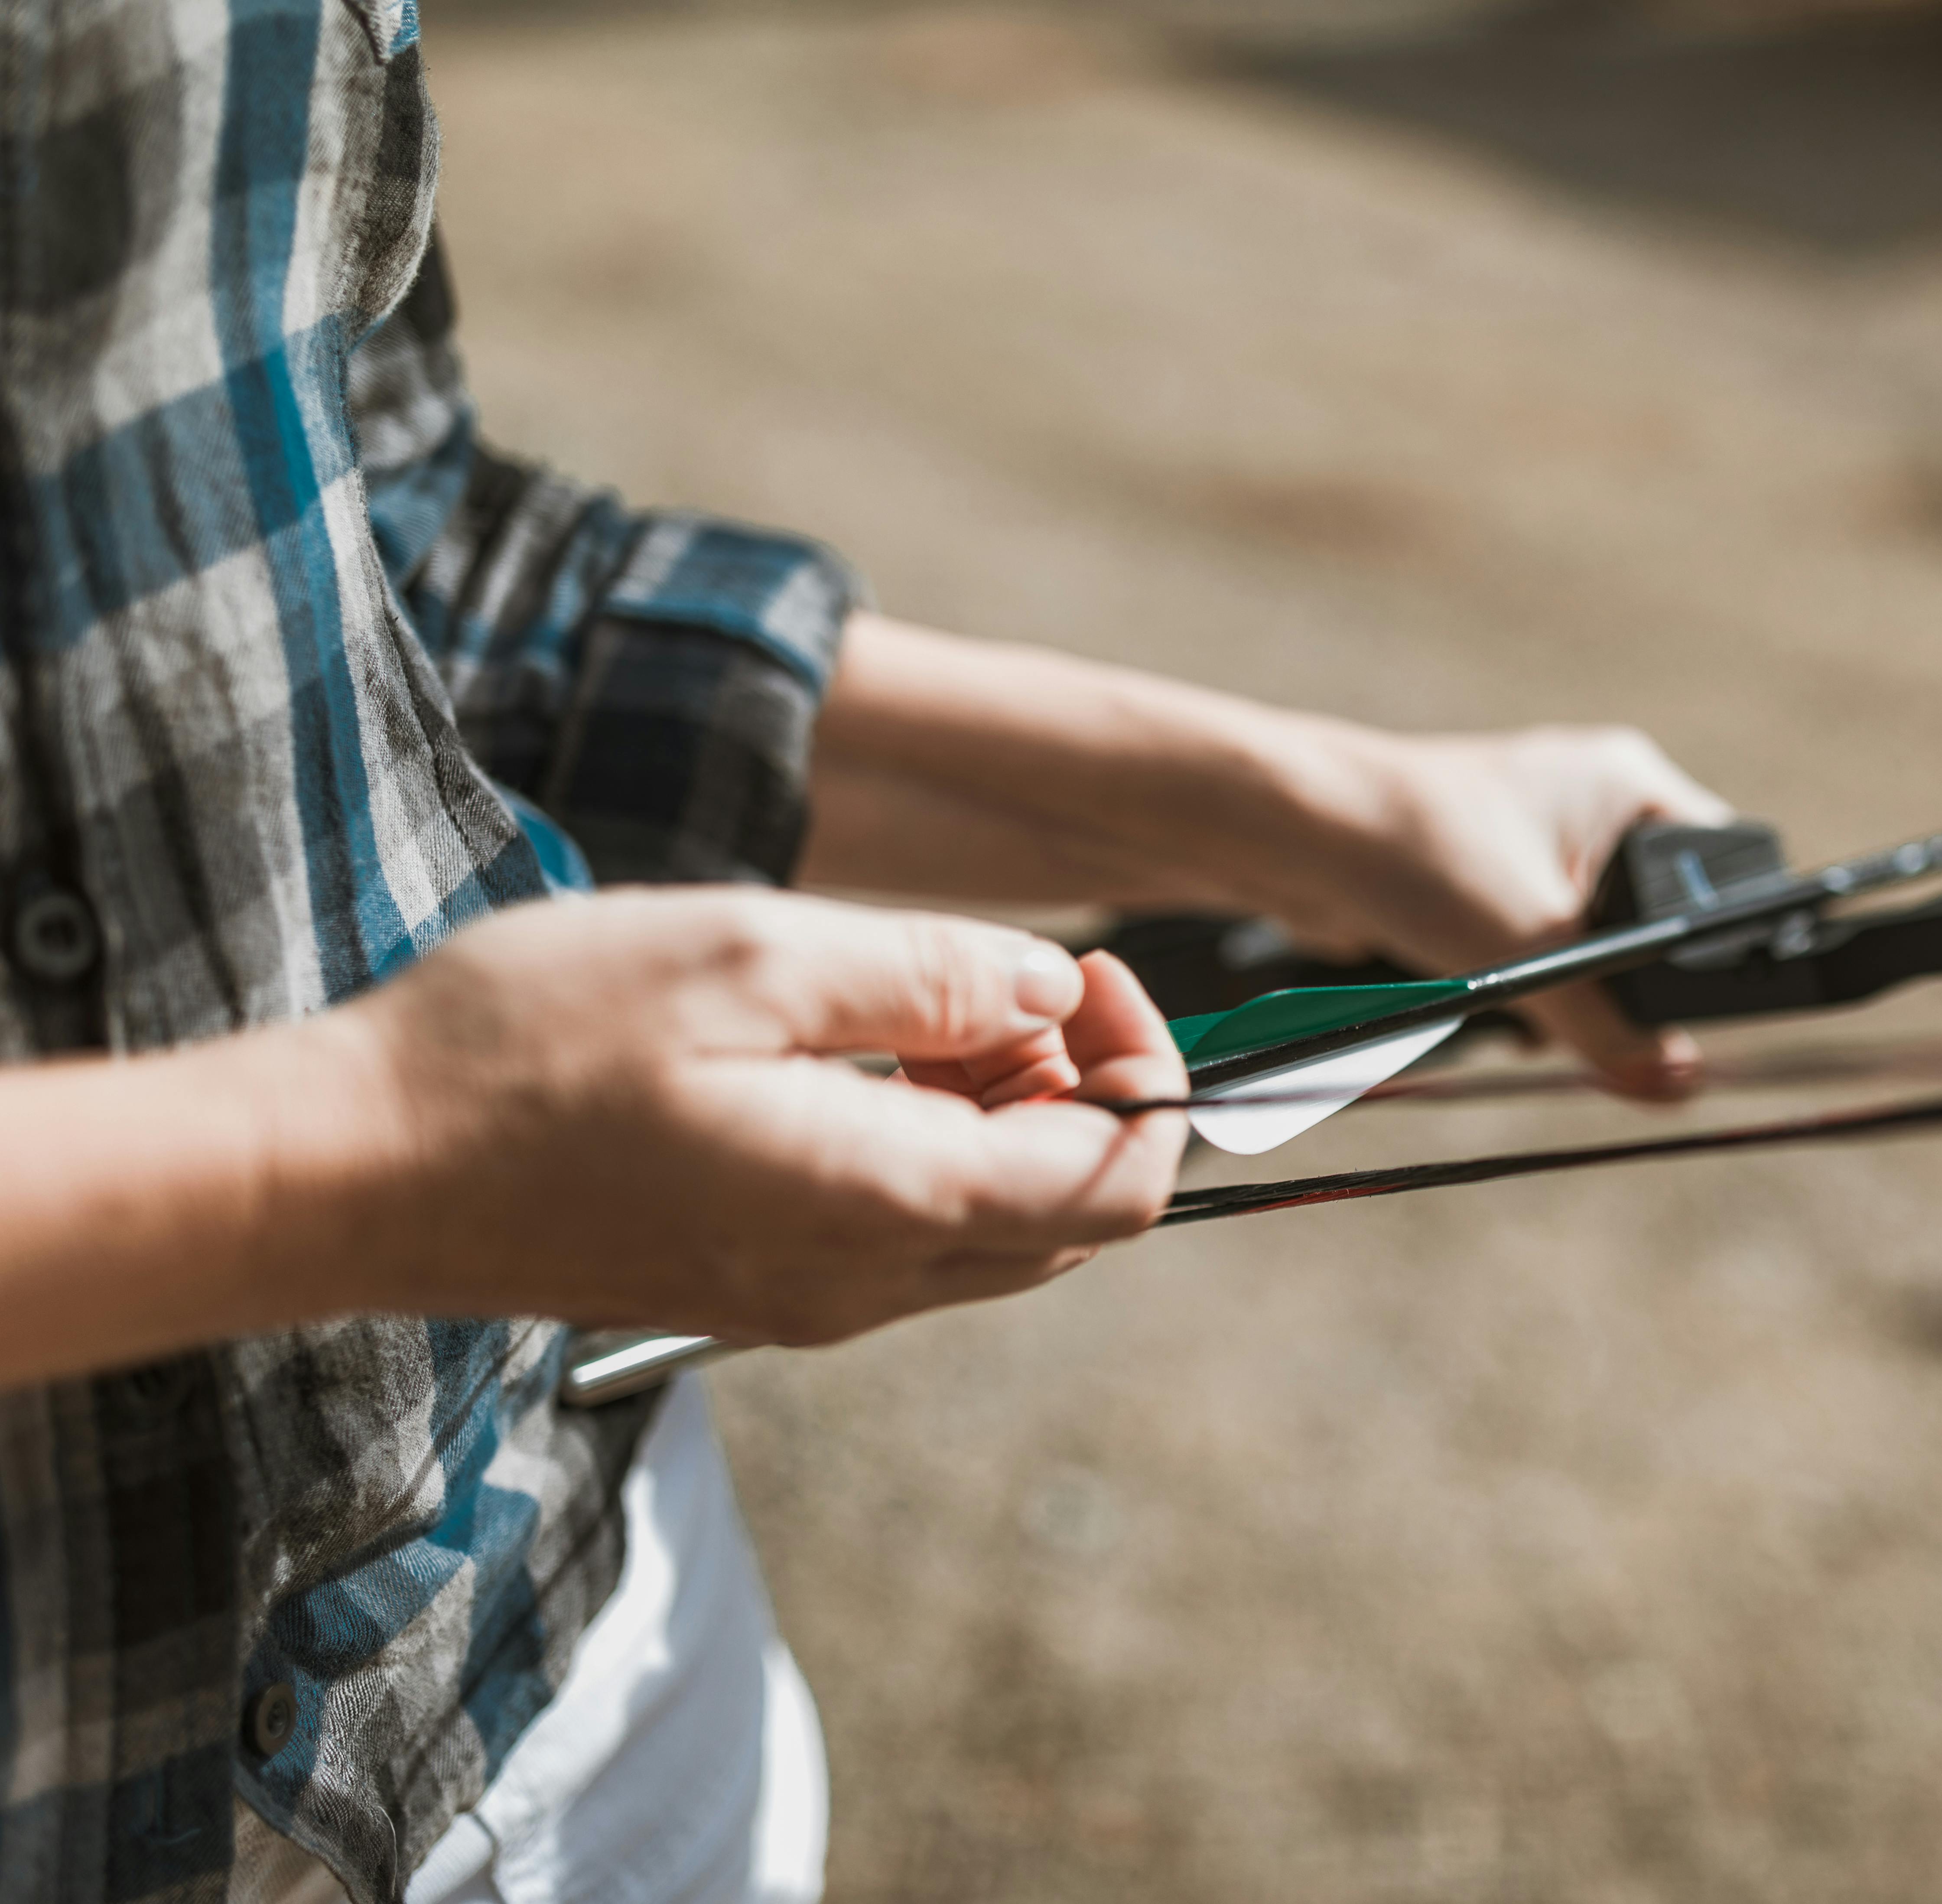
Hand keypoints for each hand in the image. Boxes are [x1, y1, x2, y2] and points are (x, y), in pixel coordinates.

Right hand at [341, 890, 1184, 1343]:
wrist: (356, 1168)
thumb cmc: (533, 1045)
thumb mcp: (749, 956)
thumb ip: (929, 978)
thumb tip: (1051, 992)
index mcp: (887, 1204)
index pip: (1119, 1182)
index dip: (1148, 1071)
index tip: (1091, 971)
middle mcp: (865, 1283)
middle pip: (1073, 1219)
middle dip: (1084, 1093)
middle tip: (1004, 984)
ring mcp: (808, 1301)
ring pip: (993, 1230)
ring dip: (1005, 1119)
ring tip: (919, 1011)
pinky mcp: (754, 1289)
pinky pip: (903, 1236)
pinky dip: (930, 1148)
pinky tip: (851, 1063)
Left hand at [1277, 726, 1734, 1097]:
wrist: (1296, 835)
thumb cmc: (1420, 855)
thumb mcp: (1534, 954)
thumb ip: (1612, 1029)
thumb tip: (1675, 1084)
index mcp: (1629, 782)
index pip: (1720, 873)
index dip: (1711, 949)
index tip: (1689, 1010)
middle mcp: (1589, 796)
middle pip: (1653, 915)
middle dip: (1624, 978)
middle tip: (1590, 1007)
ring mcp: (1534, 830)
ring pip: (1587, 935)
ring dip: (1564, 982)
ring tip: (1527, 989)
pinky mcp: (1484, 869)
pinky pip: (1531, 938)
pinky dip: (1517, 973)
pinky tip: (1486, 982)